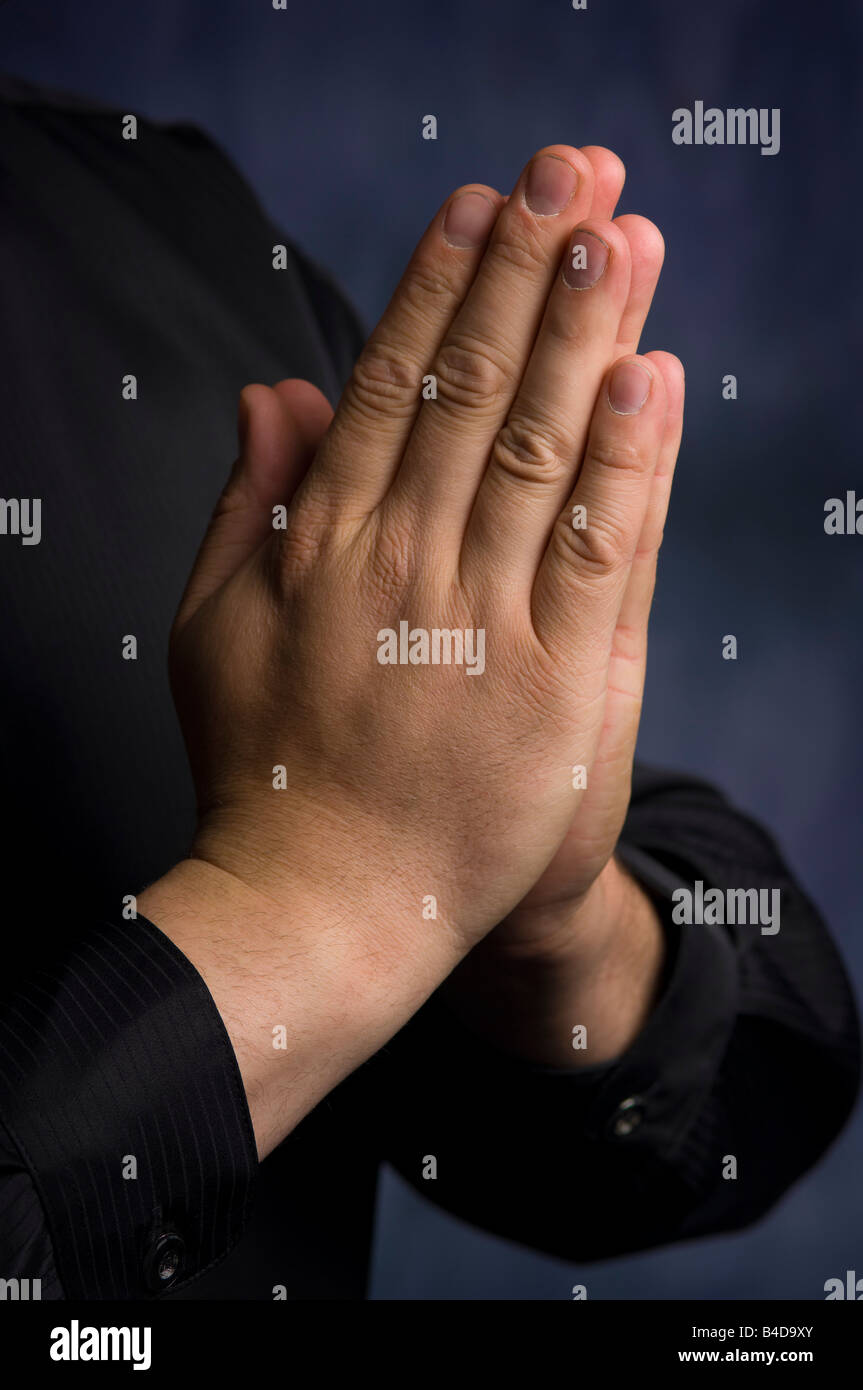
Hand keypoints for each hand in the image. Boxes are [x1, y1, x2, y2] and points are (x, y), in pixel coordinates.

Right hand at [144, 143, 680, 1150]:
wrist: (332, 904)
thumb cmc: (269, 766)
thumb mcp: (218, 626)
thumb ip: (248, 503)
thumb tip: (269, 392)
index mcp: (324, 543)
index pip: (393, 383)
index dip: (442, 285)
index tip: (481, 205)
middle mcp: (406, 563)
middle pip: (480, 390)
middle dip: (529, 271)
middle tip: (574, 171)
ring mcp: (485, 623)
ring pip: (546, 450)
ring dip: (587, 333)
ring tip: (623, 235)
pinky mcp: (556, 688)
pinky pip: (603, 557)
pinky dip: (632, 465)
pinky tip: (650, 377)